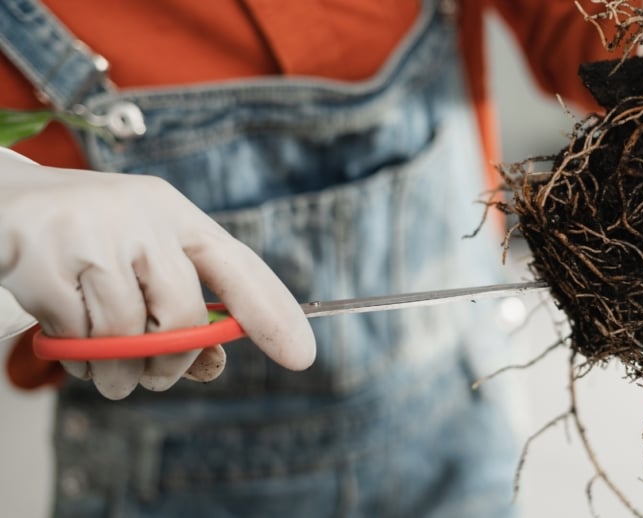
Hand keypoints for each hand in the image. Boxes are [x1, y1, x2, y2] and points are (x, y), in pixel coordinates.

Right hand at [0, 147, 315, 399]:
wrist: (0, 204)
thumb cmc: (85, 238)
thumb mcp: (142, 263)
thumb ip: (181, 310)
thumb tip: (214, 364)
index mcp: (173, 213)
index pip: (238, 265)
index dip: (272, 312)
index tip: (302, 355)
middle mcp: (140, 215)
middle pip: (182, 312)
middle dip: (172, 361)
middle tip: (155, 378)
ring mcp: (91, 232)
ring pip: (127, 333)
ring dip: (117, 369)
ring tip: (105, 367)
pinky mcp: (42, 256)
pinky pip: (77, 334)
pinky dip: (77, 355)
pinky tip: (68, 340)